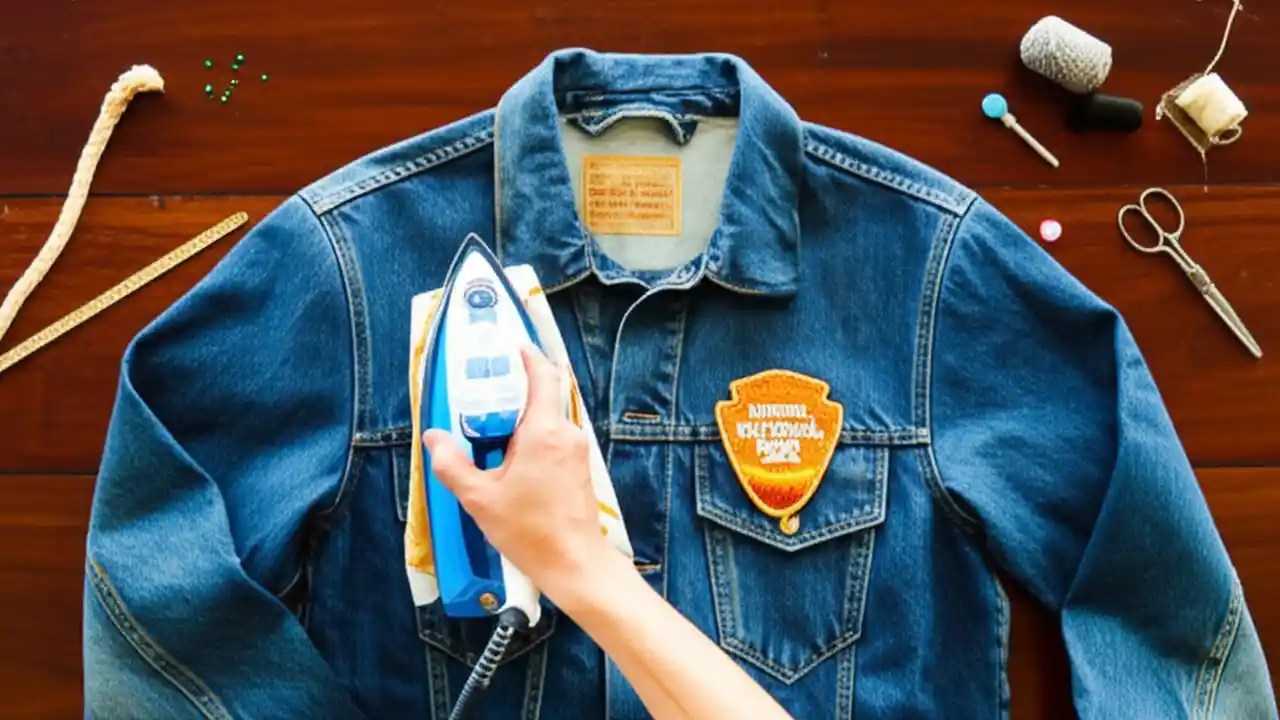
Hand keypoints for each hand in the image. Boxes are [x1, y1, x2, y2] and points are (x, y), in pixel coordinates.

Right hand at [423, 345, 610, 602]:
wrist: (574, 563)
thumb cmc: (531, 533)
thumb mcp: (480, 498)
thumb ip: (452, 464)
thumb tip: (435, 439)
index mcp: (544, 432)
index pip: (543, 376)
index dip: (527, 357)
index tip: (510, 349)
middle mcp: (566, 434)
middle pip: (541, 396)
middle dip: (511, 395)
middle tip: (482, 402)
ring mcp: (577, 450)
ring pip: (546, 419)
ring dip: (519, 422)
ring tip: (490, 441)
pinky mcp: (579, 466)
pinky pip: (553, 439)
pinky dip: (531, 440)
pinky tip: (510, 463)